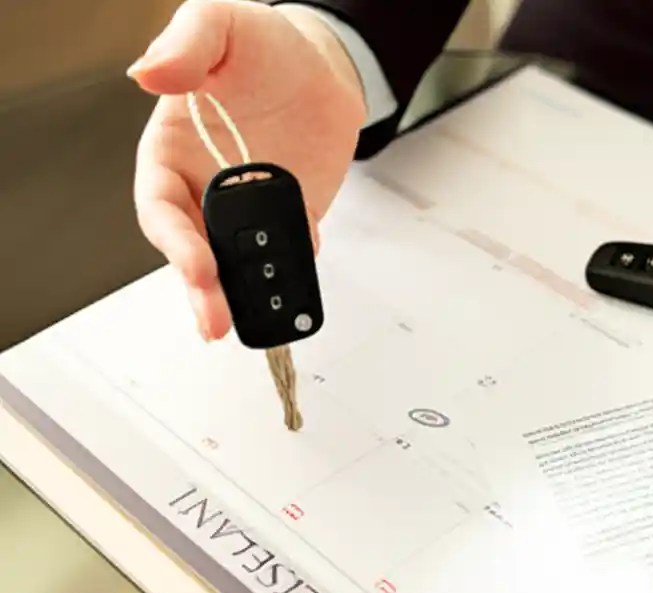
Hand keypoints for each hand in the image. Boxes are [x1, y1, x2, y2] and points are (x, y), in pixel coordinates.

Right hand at [129, 0, 365, 340]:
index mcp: (169, 155)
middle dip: (204, 289)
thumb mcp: (219, 24)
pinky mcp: (292, 217)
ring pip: (238, 264)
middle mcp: (204, 191)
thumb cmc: (260, 44)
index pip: (160, 210)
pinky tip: (304, 275)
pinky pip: (290, 252)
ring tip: (264, 319)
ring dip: (247, 292)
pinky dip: (296, 269)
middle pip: (195, 252)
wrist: (321, 64)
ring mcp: (249, 210)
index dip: (175, 244)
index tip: (197, 266)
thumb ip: (186, 45)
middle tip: (218, 320)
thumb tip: (149, 72)